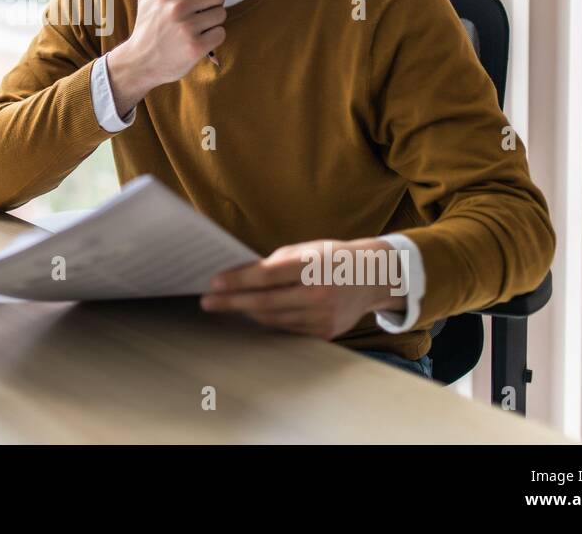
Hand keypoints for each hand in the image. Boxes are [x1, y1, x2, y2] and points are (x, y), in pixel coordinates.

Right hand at [107, 0, 224, 110]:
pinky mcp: (195, 47)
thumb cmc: (146, 29)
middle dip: (214, 3)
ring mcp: (187, 28)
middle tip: (204, 12)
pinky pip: (220, 33)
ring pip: (221, 14)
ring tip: (199, 27)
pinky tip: (200, 40)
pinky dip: (213, 38)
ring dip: (214, 22)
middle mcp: (178, 7)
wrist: (140, 63)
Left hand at [200, 238, 408, 339]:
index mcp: (314, 266)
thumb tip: (238, 274)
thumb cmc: (333, 257)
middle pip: (265, 302)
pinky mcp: (325, 332)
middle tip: (208, 302)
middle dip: (232, 302)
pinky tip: (253, 312)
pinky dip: (268, 319)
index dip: (238, 280)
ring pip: (273, 318)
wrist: (374, 277)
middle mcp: (320, 294)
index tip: (214, 282)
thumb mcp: (306, 249)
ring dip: (247, 311)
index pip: (267, 276)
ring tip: (227, 304)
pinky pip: (287, 328)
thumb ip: (274, 262)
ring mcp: (323, 317)